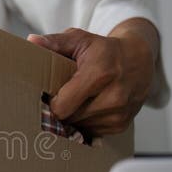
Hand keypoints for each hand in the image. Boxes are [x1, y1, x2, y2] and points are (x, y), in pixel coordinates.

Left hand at [27, 18, 156, 135]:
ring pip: (79, 126)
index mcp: (99, 74)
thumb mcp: (80, 39)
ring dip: (74, 116)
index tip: (48, 95)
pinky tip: (90, 106)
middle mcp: (112, 97)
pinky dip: (87, 121)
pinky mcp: (121, 125)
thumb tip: (32, 41)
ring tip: (78, 99)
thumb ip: (54, 42)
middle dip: (61, 109)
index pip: (62, 106)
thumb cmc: (105, 50)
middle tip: (61, 96)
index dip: (51, 102)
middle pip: (69, 118)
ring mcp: (118, 113)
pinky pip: (92, 131)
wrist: (139, 59)